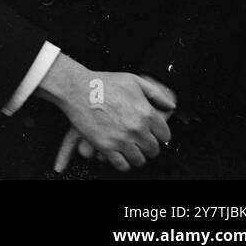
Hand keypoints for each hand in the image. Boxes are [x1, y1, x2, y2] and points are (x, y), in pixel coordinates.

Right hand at [43, 58, 174, 172]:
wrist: (75, 88)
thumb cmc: (102, 83)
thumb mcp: (133, 80)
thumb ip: (155, 93)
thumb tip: (170, 106)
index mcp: (146, 113)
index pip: (165, 136)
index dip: (159, 135)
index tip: (153, 134)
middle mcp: (136, 128)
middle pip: (153, 150)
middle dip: (148, 146)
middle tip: (140, 141)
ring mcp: (121, 139)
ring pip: (139, 160)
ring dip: (136, 156)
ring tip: (130, 149)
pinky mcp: (106, 147)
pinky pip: (122, 165)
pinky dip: (122, 162)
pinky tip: (119, 154)